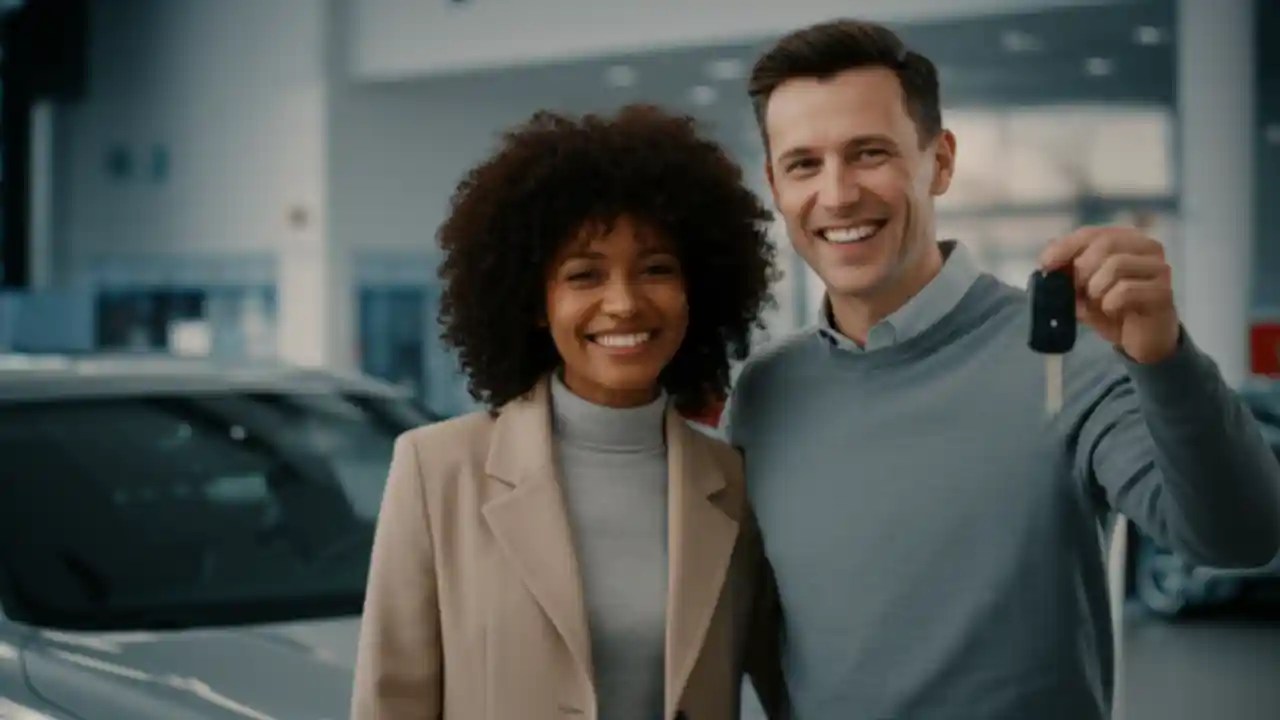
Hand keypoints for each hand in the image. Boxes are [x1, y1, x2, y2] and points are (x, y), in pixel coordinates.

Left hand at [1039, 226, 1180, 363]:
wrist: (1141, 339)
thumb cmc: (1112, 307)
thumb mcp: (1082, 288)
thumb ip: (1067, 272)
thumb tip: (1047, 262)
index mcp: (1126, 239)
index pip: (1091, 232)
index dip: (1065, 246)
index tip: (1045, 264)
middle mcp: (1147, 247)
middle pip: (1106, 243)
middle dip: (1082, 268)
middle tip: (1077, 289)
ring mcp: (1159, 268)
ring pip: (1117, 264)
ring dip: (1096, 287)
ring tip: (1097, 301)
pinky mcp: (1163, 292)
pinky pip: (1126, 290)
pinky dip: (1110, 303)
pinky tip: (1112, 311)